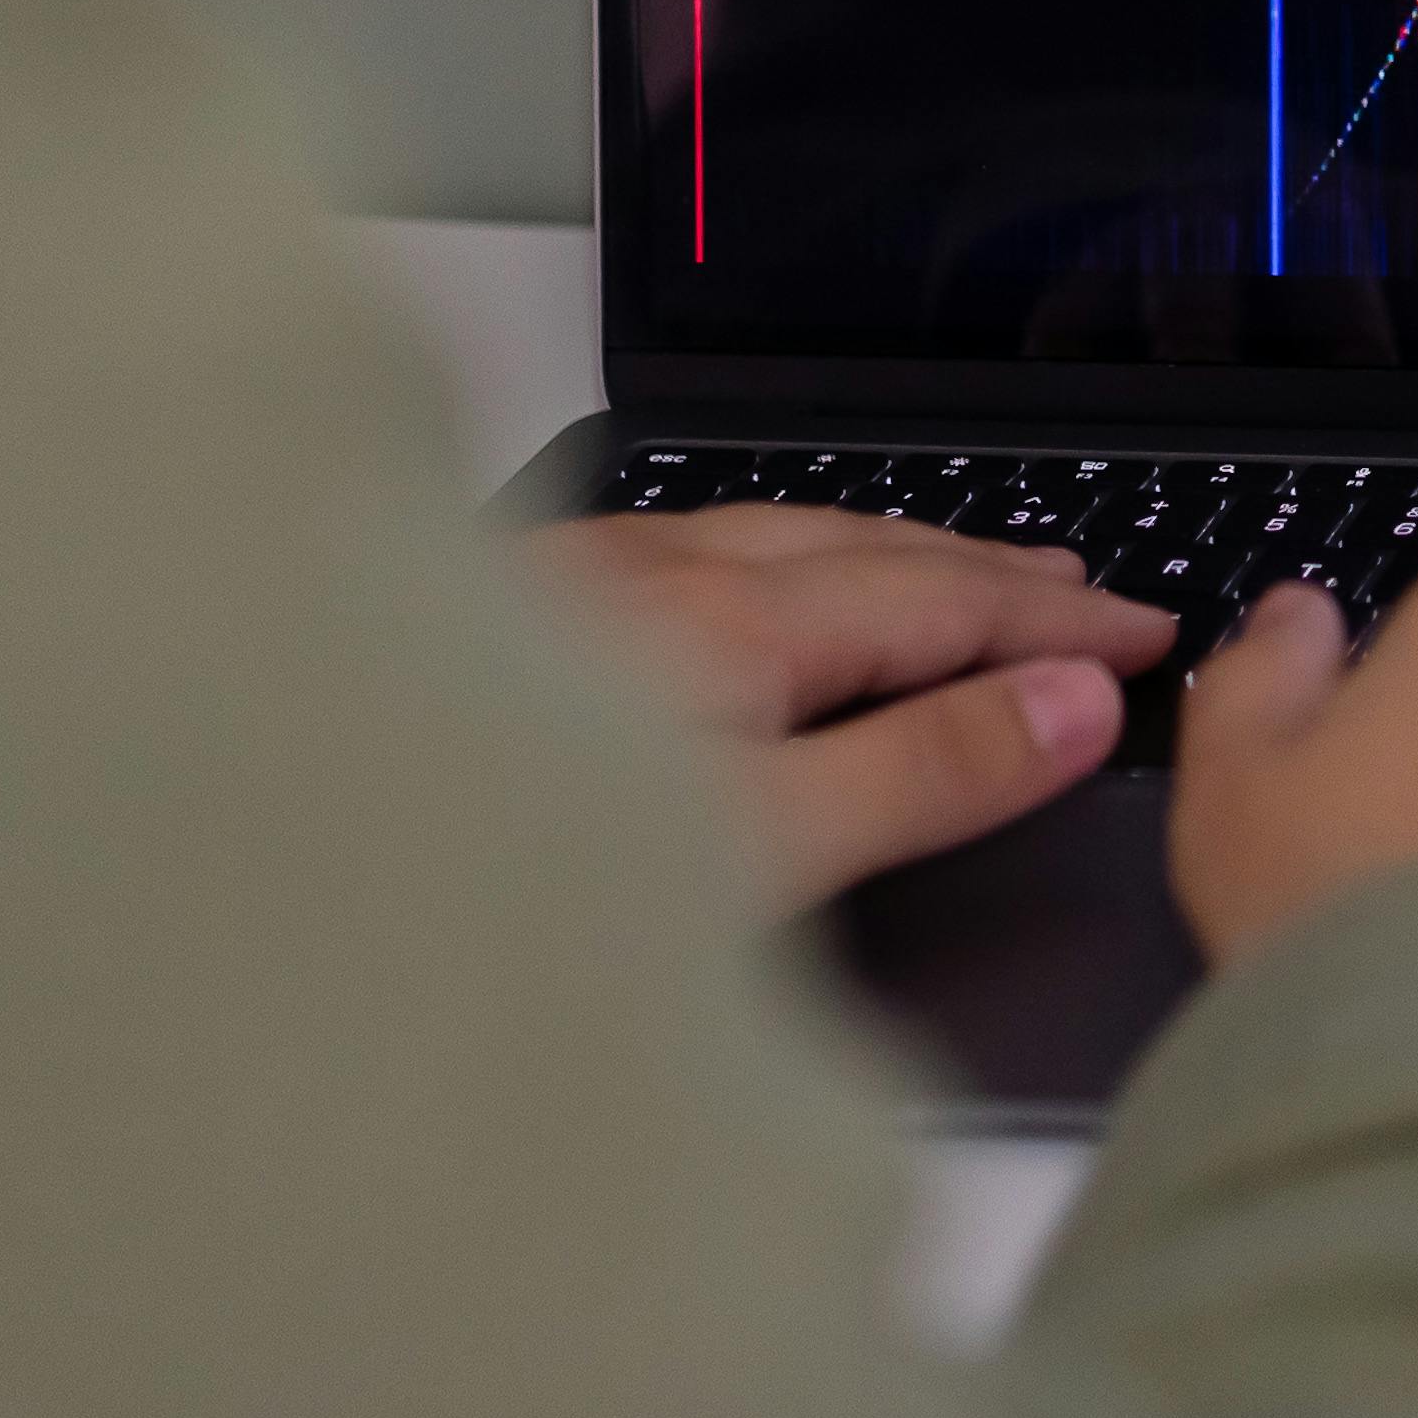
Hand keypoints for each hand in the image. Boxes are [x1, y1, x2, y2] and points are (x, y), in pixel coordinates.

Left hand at [535, 507, 1172, 900]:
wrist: (272, 876)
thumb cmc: (501, 880)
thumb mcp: (757, 852)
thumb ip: (923, 771)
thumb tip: (1073, 702)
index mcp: (730, 626)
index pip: (945, 604)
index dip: (1057, 620)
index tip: (1144, 632)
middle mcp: (651, 574)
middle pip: (860, 548)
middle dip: (980, 568)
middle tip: (1071, 583)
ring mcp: (566, 583)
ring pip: (762, 538)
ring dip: (873, 554)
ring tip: (938, 571)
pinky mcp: (497, 609)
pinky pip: (679, 549)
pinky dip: (765, 562)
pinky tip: (738, 590)